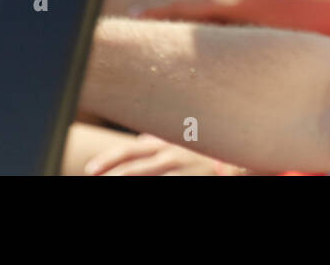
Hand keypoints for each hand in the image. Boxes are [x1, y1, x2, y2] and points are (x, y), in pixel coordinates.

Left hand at [84, 132, 246, 175]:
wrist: (238, 160)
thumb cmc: (206, 151)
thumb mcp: (183, 140)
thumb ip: (161, 140)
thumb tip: (141, 141)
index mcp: (165, 143)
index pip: (130, 150)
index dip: (108, 159)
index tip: (90, 169)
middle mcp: (170, 155)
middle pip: (132, 165)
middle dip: (110, 173)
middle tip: (91, 178)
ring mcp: (181, 169)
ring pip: (145, 177)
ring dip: (124, 180)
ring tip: (108, 185)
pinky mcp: (191, 180)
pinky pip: (165, 185)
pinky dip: (147, 188)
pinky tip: (138, 190)